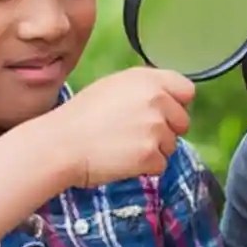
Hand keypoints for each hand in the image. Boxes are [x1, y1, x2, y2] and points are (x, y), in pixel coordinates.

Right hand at [41, 67, 194, 188]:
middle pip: (183, 121)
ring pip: (171, 145)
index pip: (186, 90)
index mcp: (147, 79)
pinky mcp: (151, 154)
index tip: (163, 113)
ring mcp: (155, 127)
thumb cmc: (81, 117)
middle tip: (136, 135)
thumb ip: (144, 89)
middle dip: (166, 131)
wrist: (60, 144)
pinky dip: (145, 168)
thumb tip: (166, 98)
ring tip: (123, 147)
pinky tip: (123, 160)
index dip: (176, 104)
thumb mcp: (112, 87)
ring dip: (153, 150)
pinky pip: (161, 165)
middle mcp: (156, 99)